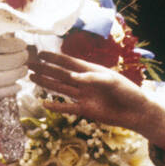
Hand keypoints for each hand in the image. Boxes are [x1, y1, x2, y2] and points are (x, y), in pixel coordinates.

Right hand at [0, 32, 28, 97]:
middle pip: (10, 62)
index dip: (18, 44)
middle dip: (22, 58)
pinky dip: (11, 89)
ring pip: (7, 78)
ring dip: (19, 73)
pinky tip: (18, 85)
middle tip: (24, 55)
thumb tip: (12, 37)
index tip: (22, 43)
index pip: (6, 44)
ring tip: (23, 68)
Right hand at [28, 48, 164, 148]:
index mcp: (92, 71)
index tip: (40, 53)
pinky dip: (56, 105)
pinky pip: (67, 107)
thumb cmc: (128, 92)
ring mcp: (84, 96)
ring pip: (61, 88)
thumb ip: (93, 79)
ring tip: (31, 77)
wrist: (136, 112)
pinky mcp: (86, 110)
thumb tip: (74, 78)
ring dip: (47, 83)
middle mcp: (85, 82)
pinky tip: (43, 102)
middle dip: (45, 68)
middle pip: (61, 74)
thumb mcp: (112, 81)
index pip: (69, 63)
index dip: (54, 58)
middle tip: (28, 64)